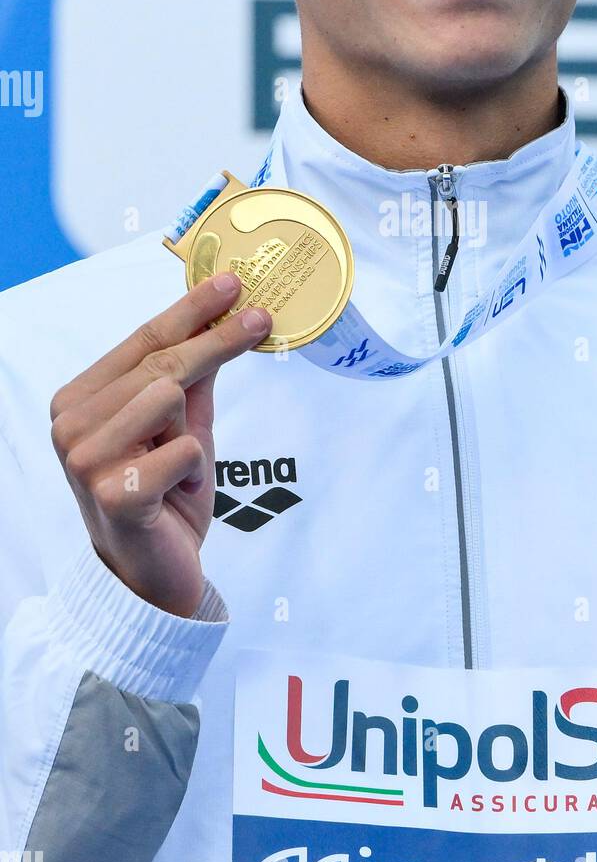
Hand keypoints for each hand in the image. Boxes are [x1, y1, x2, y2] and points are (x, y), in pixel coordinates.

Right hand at [49, 273, 271, 616]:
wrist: (152, 577)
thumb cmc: (163, 497)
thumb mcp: (182, 427)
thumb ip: (194, 378)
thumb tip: (223, 318)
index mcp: (78, 401)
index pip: (142, 341)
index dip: (190, 310)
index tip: (232, 284)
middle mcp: (70, 425)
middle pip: (160, 363)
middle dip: (217, 340)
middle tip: (261, 319)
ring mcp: (86, 460)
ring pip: (170, 398)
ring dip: (191, 436)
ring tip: (178, 470)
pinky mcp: (114, 494)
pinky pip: (183, 451)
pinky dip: (193, 472)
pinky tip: (174, 496)